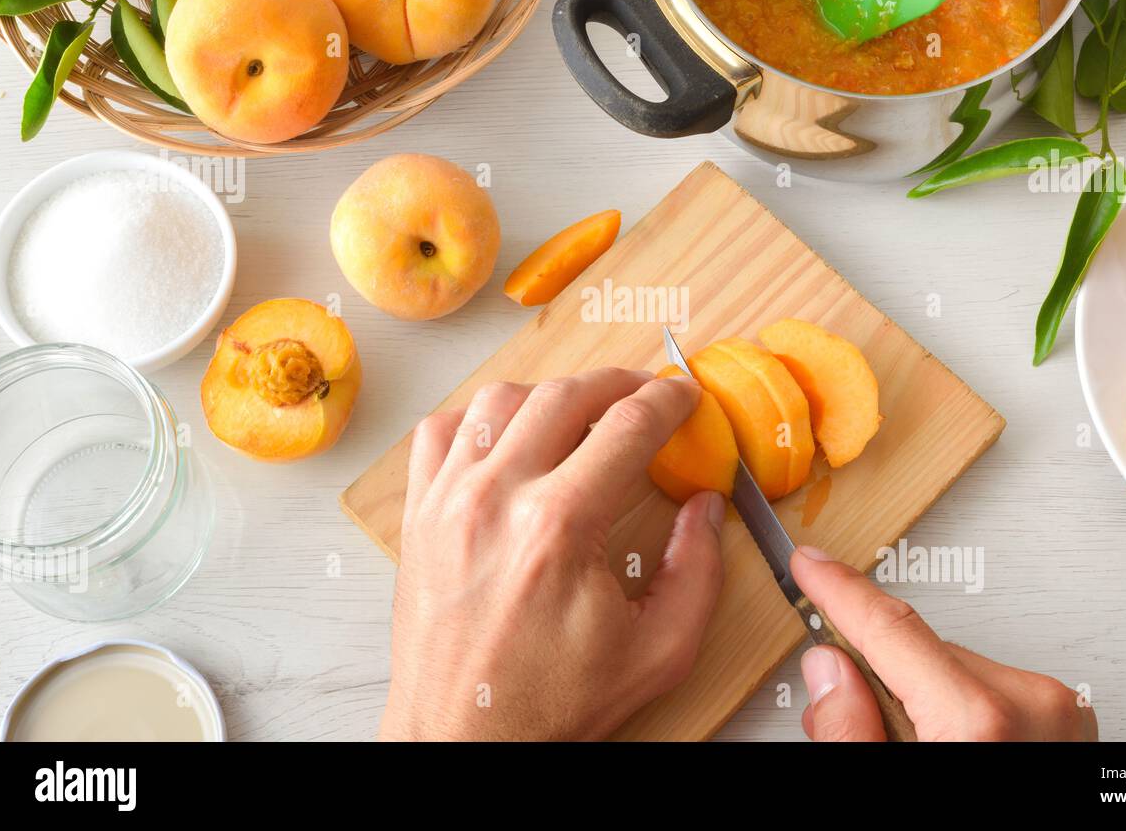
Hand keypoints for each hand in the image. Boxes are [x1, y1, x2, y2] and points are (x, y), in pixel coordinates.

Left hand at [381, 367, 725, 740]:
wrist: (462, 741)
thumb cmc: (549, 703)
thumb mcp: (657, 651)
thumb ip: (700, 572)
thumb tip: (706, 506)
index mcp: (558, 528)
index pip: (627, 426)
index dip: (668, 400)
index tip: (684, 396)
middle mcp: (495, 499)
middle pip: (565, 396)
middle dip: (618, 384)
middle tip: (644, 394)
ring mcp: (447, 502)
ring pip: (499, 400)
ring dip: (549, 394)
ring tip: (581, 413)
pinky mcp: (419, 515)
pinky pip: (441, 432)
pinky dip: (479, 419)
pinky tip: (508, 437)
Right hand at [791, 547, 1097, 740]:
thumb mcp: (887, 790)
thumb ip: (849, 731)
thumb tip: (828, 672)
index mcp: (978, 720)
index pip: (888, 628)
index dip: (838, 592)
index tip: (810, 564)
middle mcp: (1029, 703)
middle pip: (920, 654)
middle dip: (881, 676)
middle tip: (850, 718)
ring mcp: (1058, 711)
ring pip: (955, 673)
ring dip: (927, 701)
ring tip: (917, 747)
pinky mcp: (1070, 721)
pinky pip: (993, 691)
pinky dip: (966, 714)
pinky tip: (956, 748)